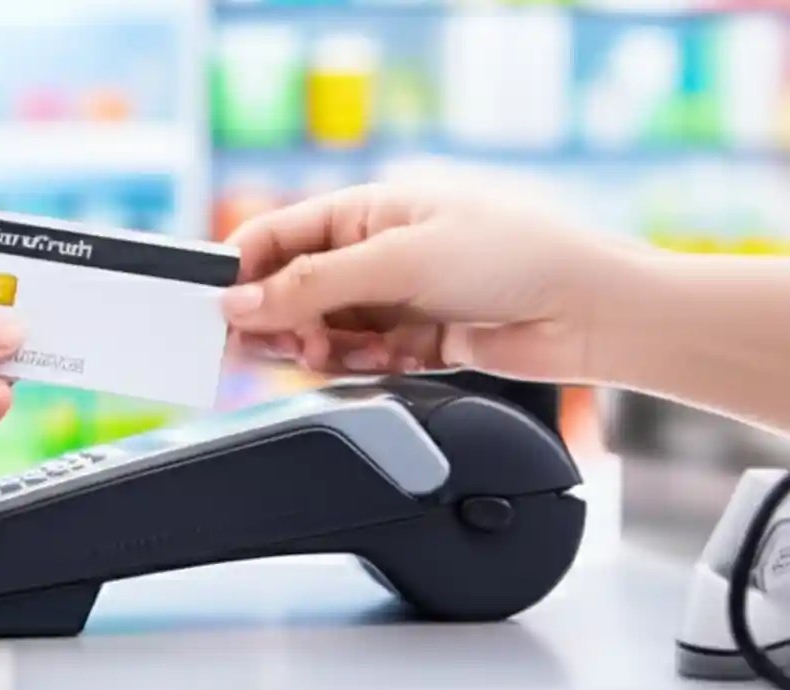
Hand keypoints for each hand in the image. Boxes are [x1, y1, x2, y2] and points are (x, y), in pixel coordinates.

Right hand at [219, 183, 641, 381]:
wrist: (591, 312)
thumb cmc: (516, 254)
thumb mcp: (399, 259)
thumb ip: (314, 285)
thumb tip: (243, 301)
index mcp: (368, 209)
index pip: (279, 234)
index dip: (241, 268)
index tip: (212, 303)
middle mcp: (376, 253)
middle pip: (293, 288)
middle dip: (272, 316)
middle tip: (253, 341)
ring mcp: (393, 299)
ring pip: (321, 328)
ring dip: (310, 344)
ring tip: (318, 351)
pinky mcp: (412, 343)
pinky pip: (357, 358)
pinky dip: (350, 364)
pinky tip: (360, 361)